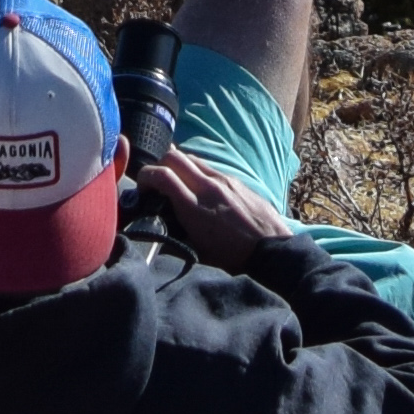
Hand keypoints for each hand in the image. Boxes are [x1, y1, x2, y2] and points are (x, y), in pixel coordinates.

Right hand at [139, 145, 293, 264]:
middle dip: (159, 165)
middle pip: (174, 156)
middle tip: (157, 182)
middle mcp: (208, 187)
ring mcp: (224, 180)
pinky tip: (201, 189)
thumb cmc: (233, 257)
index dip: (144, 176)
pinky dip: (198, 172)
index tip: (141, 188)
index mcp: (194, 207)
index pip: (162, 175)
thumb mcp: (197, 251)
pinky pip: (210, 167)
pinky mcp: (237, 180)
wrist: (272, 250)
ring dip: (179, 166)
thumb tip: (156, 226)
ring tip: (178, 183)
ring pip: (192, 158)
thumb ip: (174, 233)